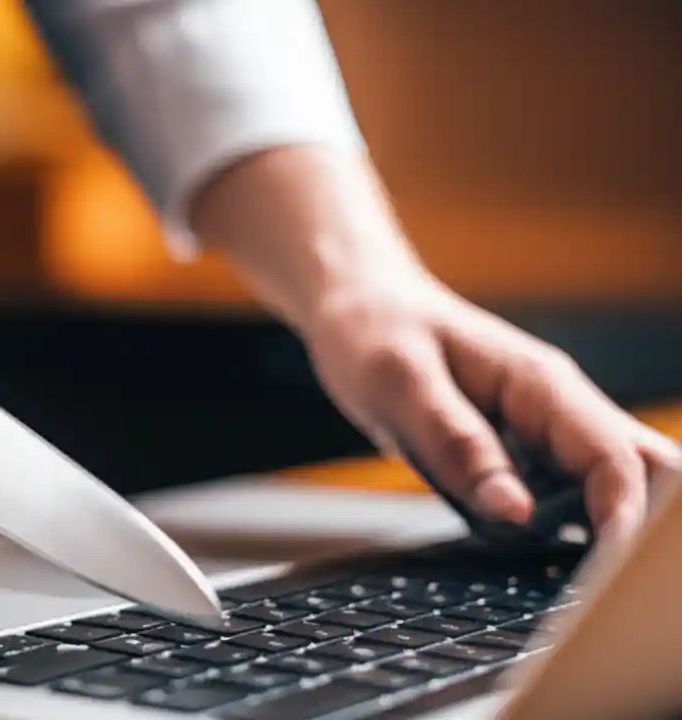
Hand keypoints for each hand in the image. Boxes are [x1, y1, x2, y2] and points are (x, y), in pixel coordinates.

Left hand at [302, 275, 681, 542]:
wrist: (354, 305)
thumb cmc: (374, 331)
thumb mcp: (401, 385)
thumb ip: (458, 445)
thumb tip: (514, 514)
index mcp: (540, 385)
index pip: (615, 458)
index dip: (623, 519)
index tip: (606, 574)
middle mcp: (552, 407)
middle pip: (635, 469)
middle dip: (631, 523)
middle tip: (597, 580)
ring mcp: (536, 430)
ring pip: (600, 486)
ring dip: (590, 531)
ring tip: (560, 576)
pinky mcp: (512, 450)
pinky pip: (553, 494)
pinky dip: (552, 527)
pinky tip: (527, 556)